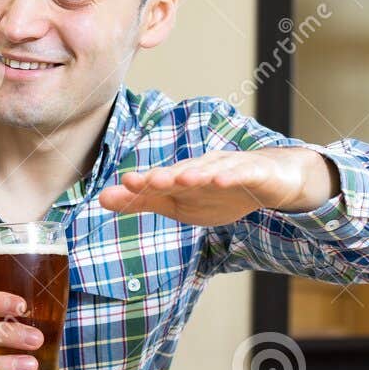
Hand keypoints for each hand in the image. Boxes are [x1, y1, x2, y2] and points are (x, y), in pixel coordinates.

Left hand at [97, 147, 338, 225]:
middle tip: (146, 180)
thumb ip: (142, 200)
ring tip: (182, 178)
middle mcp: (202, 167)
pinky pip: (243, 173)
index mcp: (182, 176)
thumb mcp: (177, 203)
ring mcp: (229, 167)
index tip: (124, 185)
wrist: (268, 182)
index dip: (143, 183)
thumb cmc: (217, 192)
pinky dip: (233, 175)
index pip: (160, 180)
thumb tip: (100, 198)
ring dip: (196, 173)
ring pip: (211, 169)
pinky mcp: (254, 171)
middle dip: (165, 176)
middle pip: (182, 171)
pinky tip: (223, 180)